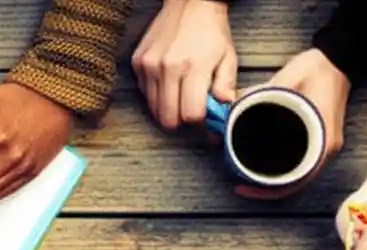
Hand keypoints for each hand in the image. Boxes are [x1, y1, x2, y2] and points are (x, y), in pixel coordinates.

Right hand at [132, 0, 237, 129]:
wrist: (190, 3)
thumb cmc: (211, 30)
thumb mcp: (228, 57)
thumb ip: (226, 85)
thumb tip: (222, 108)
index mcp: (193, 67)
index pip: (190, 114)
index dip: (199, 121)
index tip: (205, 119)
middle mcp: (167, 68)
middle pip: (168, 118)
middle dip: (181, 121)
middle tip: (190, 110)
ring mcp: (149, 66)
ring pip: (153, 110)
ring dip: (167, 109)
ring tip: (180, 96)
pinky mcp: (138, 63)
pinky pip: (145, 93)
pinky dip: (156, 95)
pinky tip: (168, 83)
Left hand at [235, 49, 349, 199]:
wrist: (338, 60)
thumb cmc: (318, 69)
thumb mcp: (287, 79)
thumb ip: (260, 93)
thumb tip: (231, 105)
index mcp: (323, 139)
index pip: (297, 179)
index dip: (270, 189)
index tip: (246, 187)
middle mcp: (325, 148)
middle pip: (295, 182)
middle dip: (266, 188)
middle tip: (241, 186)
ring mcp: (323, 145)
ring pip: (296, 175)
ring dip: (273, 181)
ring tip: (247, 179)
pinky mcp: (319, 140)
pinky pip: (299, 164)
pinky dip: (280, 169)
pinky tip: (263, 165)